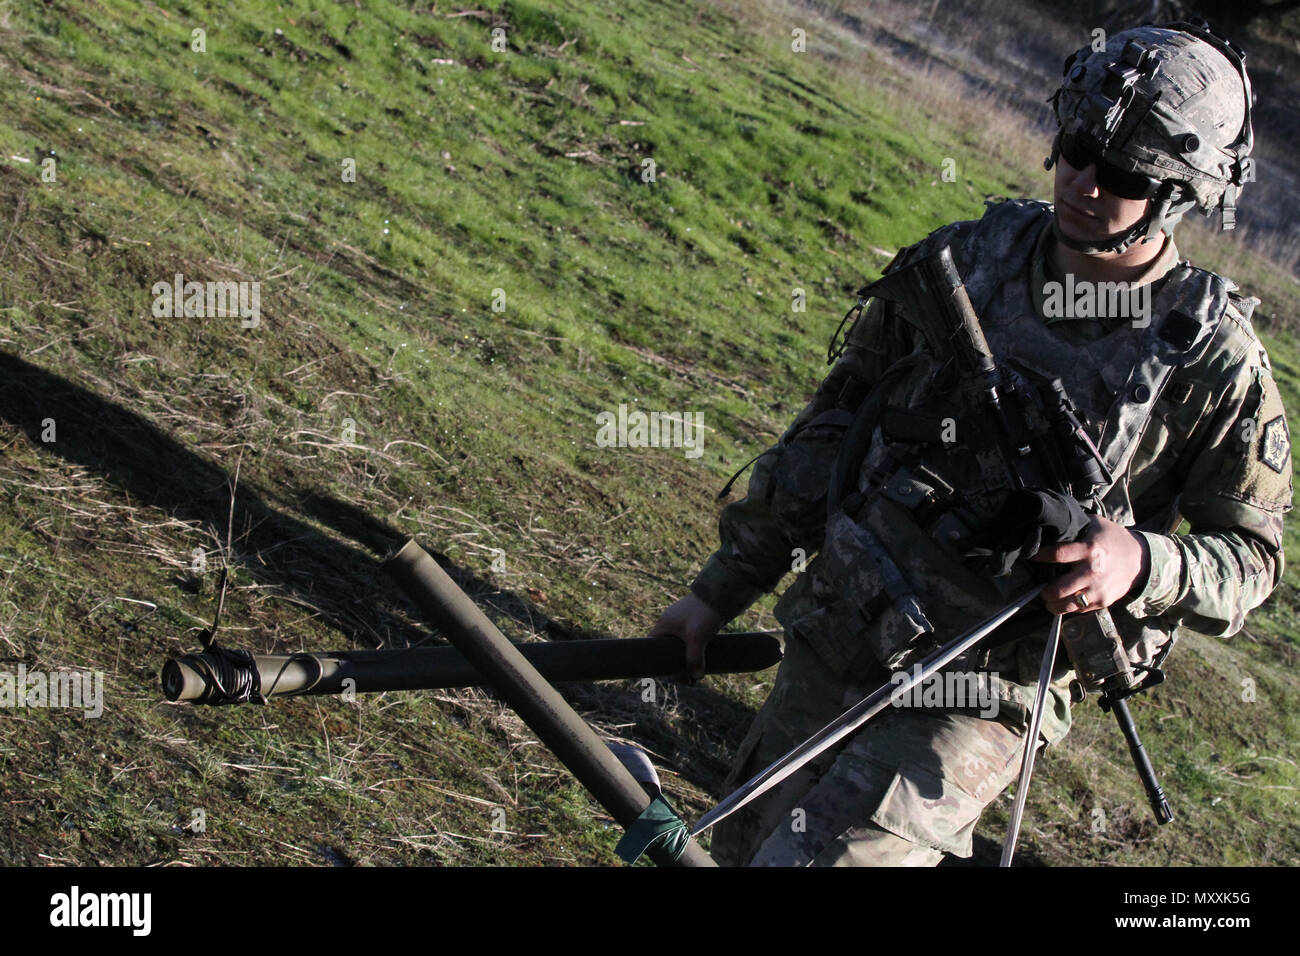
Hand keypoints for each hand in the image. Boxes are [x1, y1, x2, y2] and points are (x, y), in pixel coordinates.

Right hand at [650, 592, 722, 680]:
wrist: (721, 594)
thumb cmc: (704, 612)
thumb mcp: (697, 637)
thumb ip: (695, 657)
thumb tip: (696, 677)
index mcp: (663, 627)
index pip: (652, 650)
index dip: (658, 665)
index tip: (670, 676)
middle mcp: (670, 627)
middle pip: (666, 654)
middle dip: (676, 669)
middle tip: (688, 682)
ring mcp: (682, 627)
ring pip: (679, 651)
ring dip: (686, 664)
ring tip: (696, 678)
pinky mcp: (694, 627)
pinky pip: (689, 646)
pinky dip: (693, 656)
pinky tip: (701, 666)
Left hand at [1031, 515, 1149, 614]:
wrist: (1140, 559)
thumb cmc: (1113, 539)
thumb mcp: (1096, 525)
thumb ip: (1075, 526)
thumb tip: (1051, 522)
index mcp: (1089, 550)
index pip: (1058, 554)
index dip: (1040, 556)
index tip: (1031, 557)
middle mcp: (1092, 572)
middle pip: (1058, 589)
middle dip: (1045, 591)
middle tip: (1041, 589)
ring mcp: (1098, 589)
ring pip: (1067, 605)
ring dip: (1053, 605)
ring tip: (1049, 599)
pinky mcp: (1104, 601)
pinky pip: (1080, 609)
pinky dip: (1070, 607)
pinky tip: (1066, 600)